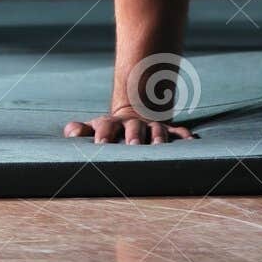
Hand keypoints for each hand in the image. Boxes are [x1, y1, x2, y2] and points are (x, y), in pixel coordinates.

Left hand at [63, 107, 196, 143]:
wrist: (136, 115)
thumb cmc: (110, 129)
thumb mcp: (95, 128)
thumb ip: (80, 130)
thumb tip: (69, 133)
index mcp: (113, 124)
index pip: (106, 126)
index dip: (103, 133)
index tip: (99, 144)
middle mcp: (133, 125)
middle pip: (133, 128)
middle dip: (133, 136)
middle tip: (132, 146)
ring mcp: (152, 127)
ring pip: (157, 130)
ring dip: (158, 137)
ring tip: (159, 146)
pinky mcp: (169, 132)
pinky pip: (179, 132)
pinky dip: (185, 137)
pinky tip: (192, 142)